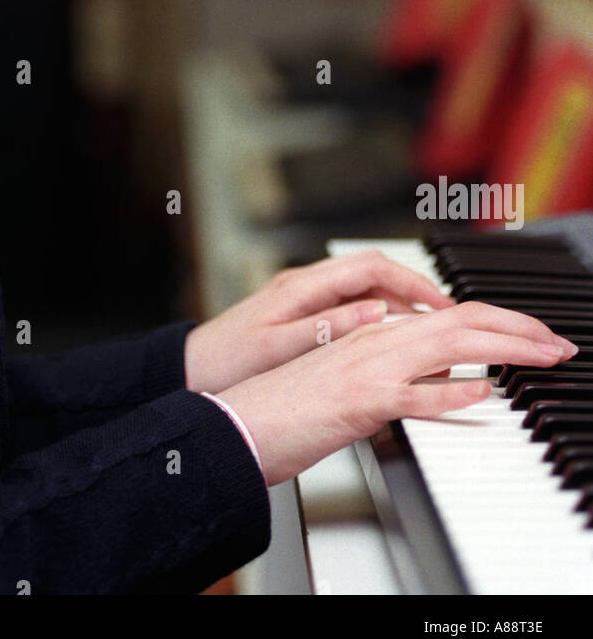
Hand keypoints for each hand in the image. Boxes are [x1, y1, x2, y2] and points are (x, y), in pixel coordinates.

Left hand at [184, 248, 455, 392]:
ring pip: (365, 290)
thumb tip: (377, 311)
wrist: (190, 371)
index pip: (371, 267)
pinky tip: (392, 341)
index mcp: (303, 286)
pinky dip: (379, 320)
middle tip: (448, 316)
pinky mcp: (302, 317)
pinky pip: (352, 308)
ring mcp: (305, 300)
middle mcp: (306, 285)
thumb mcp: (279, 347)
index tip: (443, 302)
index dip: (412, 281)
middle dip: (415, 291)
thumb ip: (329, 327)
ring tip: (431, 332)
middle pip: (375, 274)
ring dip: (400, 305)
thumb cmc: (226, 362)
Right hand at [216, 300, 577, 484]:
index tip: (530, 334)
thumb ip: (387, 365)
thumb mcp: (344, 377)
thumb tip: (436, 369)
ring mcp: (367, 367)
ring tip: (542, 356)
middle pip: (459, 318)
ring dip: (506, 346)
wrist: (236, 422)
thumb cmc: (282, 405)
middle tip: (555, 343)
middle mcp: (372, 339)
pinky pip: (414, 392)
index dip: (496, 318)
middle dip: (518, 327)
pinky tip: (483, 390)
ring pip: (448, 342)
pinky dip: (453, 389)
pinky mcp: (359, 400)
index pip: (446, 312)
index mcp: (369, 330)